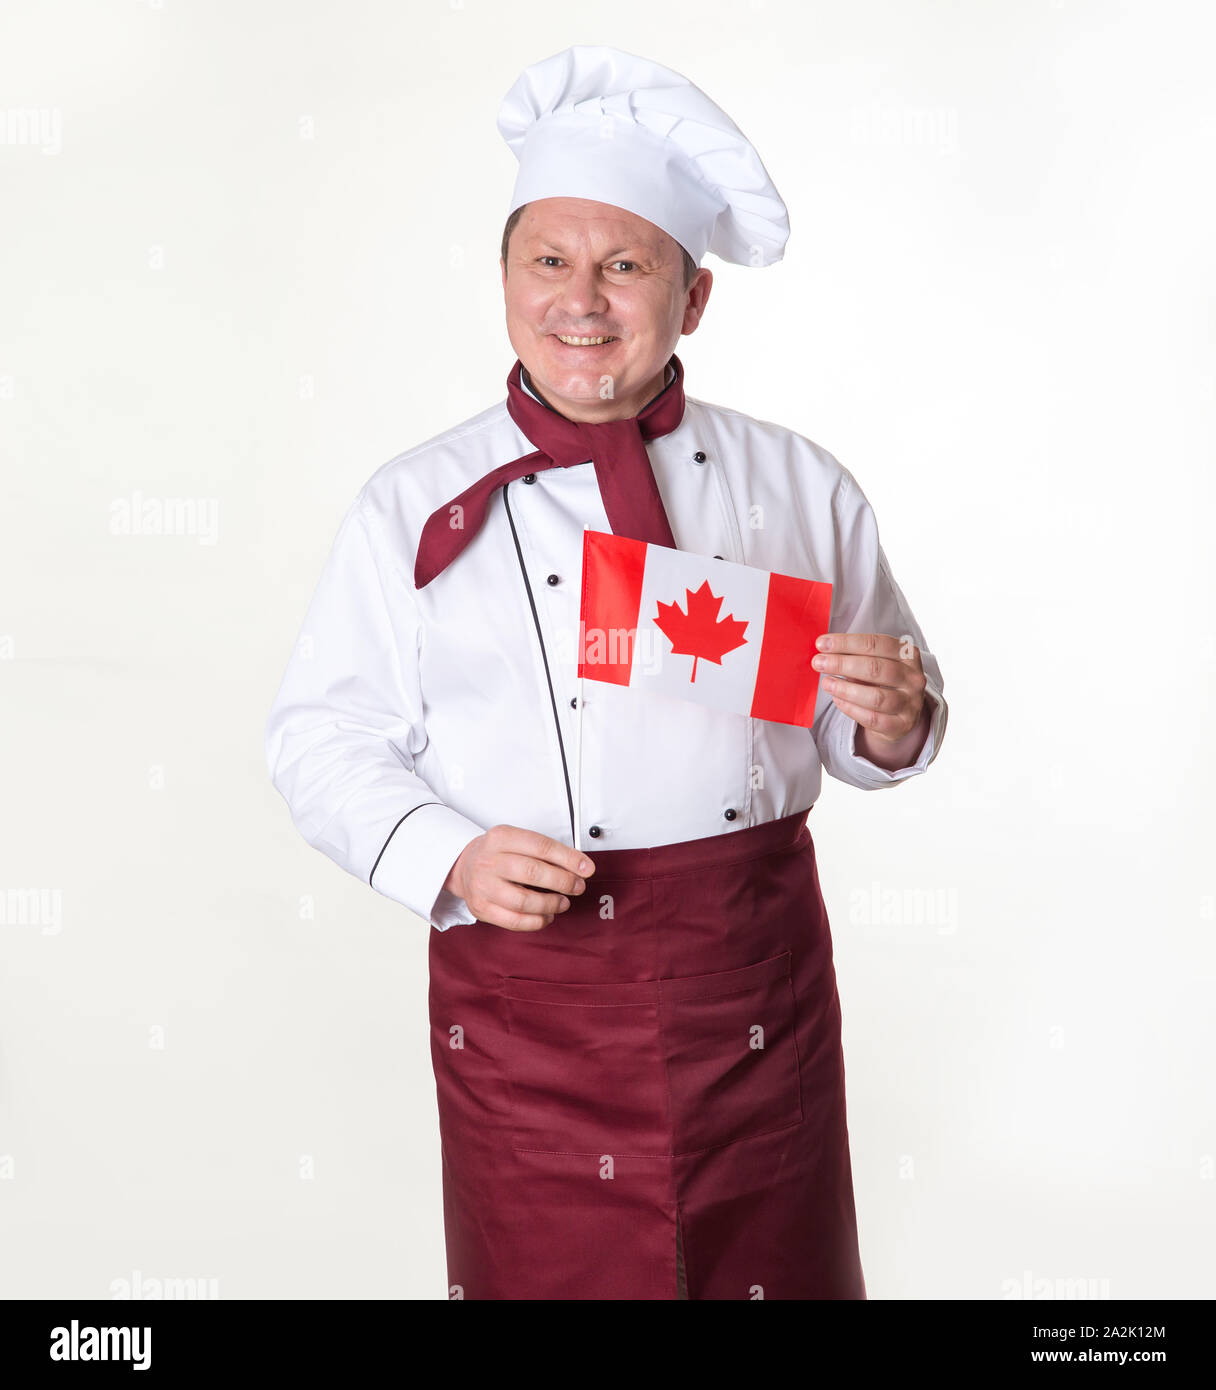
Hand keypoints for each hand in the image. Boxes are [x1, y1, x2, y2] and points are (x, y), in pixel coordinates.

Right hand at [444, 825, 595, 931]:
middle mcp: (489, 860)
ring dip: (551, 904)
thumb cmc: (499, 854)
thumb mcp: (517, 840)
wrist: (464, 866)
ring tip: (563, 902)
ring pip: (525, 901)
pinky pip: (514, 921)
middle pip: (534, 873)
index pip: (541, 847)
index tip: (587, 868)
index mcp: (501, 837)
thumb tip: (580, 866)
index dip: (569, 859)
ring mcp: (483, 886)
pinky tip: (546, 915)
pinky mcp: (481, 908)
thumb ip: (546, 851)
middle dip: (563, 882)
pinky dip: (537, 921)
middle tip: (578, 886)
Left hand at [811, 631, 927, 743]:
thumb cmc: (881, 683)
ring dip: (846, 689)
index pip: (876, 643)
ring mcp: (911, 703)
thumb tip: (825, 651)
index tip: (821, 644)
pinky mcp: (902, 725)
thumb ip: (855, 656)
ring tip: (826, 683)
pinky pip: (872, 718)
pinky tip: (837, 700)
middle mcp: (914, 678)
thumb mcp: (875, 663)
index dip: (847, 643)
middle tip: (818, 663)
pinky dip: (851, 708)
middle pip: (876, 668)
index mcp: (908, 654)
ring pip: (876, 697)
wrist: (898, 716)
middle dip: (842, 664)